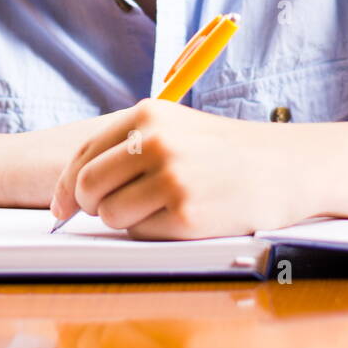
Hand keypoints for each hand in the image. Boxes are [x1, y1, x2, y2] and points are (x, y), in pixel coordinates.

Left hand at [49, 97, 306, 239]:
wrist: (286, 167)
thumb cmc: (227, 152)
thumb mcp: (178, 127)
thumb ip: (130, 144)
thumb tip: (76, 184)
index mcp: (149, 115)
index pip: (84, 153)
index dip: (66, 185)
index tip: (62, 206)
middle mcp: (155, 141)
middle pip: (88, 186)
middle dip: (90, 205)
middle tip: (108, 211)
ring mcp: (171, 177)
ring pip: (110, 214)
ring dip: (126, 219)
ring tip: (163, 206)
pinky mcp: (186, 213)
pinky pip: (141, 232)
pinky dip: (154, 231)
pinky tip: (184, 215)